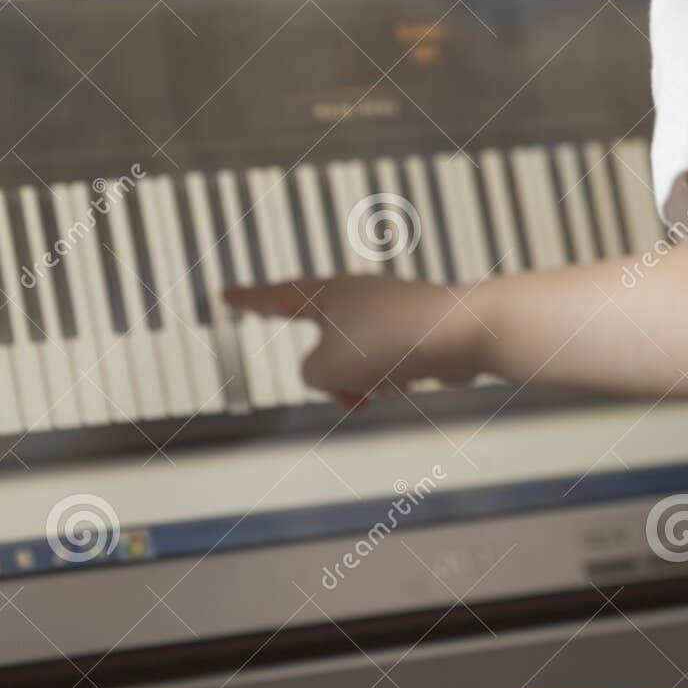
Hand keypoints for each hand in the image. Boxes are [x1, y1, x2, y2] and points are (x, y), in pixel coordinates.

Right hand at [221, 275, 480, 407]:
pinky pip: (389, 370)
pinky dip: (396, 382)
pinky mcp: (416, 334)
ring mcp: (388, 314)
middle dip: (337, 382)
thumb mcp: (324, 368)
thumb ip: (312, 374)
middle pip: (324, 352)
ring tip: (391, 379)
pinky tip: (417, 376)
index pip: (275, 298)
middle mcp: (356, 296)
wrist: (462, 333)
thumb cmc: (387, 344)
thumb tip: (341, 377)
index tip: (225, 293)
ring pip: (358, 367)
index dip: (247, 300)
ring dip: (367, 386)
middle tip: (356, 394)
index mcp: (328, 293)